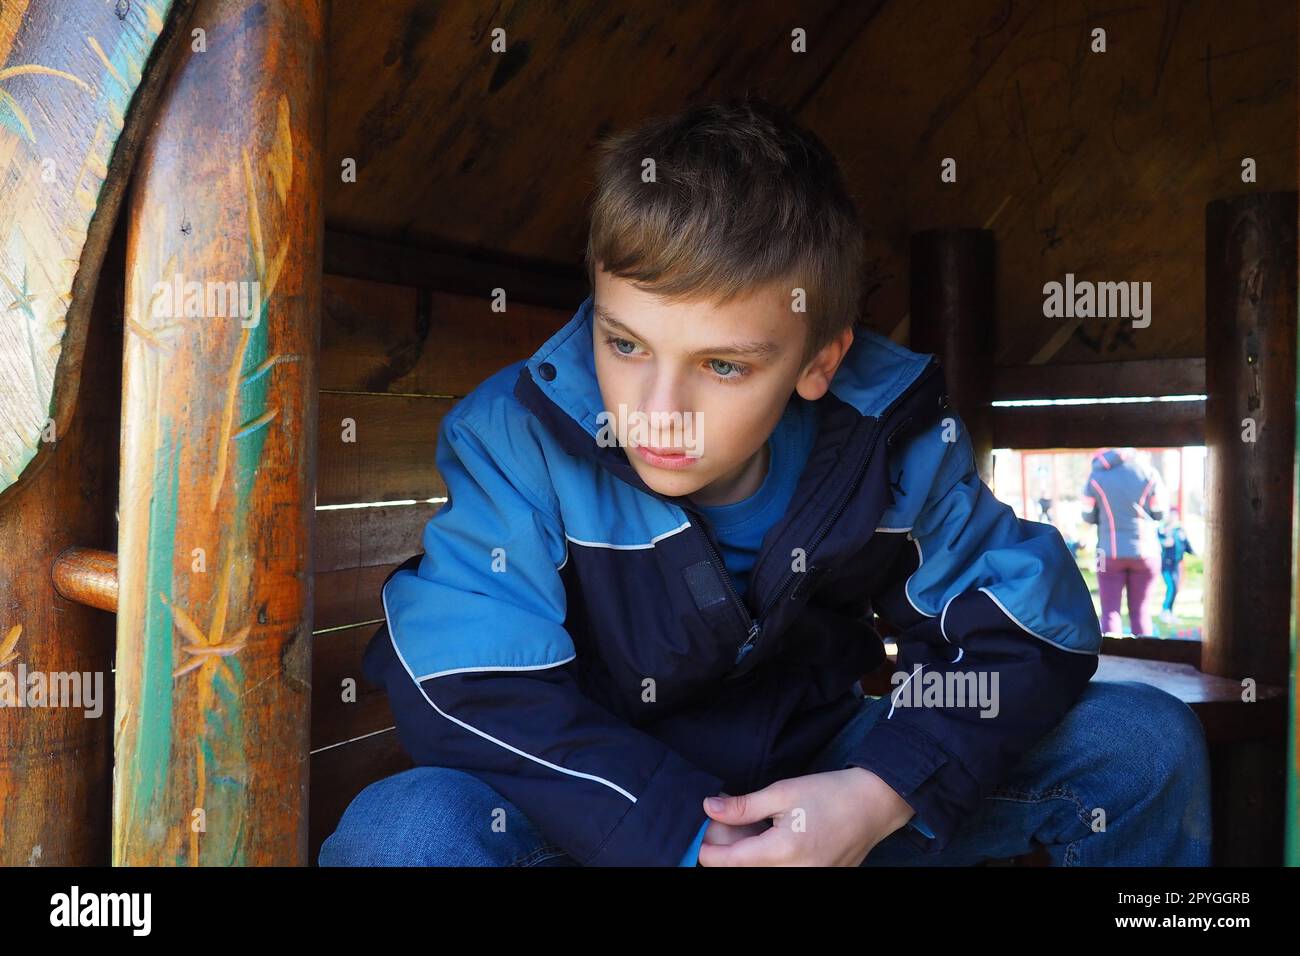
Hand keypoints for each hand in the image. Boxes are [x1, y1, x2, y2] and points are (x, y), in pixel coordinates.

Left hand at [697, 768, 914, 865]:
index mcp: (781, 853)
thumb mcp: (781, 791)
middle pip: (744, 871)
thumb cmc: (830, 794)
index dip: (708, 850)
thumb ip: (743, 806)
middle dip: (730, 850)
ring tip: (755, 827)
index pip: (728, 863)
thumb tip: (709, 808)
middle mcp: (795, 875)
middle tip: (730, 823)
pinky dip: (771, 859)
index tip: (704, 836)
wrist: (874, 803)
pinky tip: (773, 837)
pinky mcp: (819, 879)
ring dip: (750, 855)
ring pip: (763, 873)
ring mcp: (810, 880)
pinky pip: (784, 873)